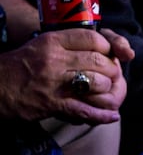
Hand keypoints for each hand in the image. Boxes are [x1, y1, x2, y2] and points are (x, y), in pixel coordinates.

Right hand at [0, 28, 131, 123]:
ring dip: (107, 91)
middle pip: (99, 61)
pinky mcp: (52, 103)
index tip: (109, 55)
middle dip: (112, 71)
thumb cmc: (18, 67)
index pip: (93, 38)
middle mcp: (54, 59)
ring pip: (97, 83)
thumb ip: (67, 46)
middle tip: (113, 77)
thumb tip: (99, 49)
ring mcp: (53, 82)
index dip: (108, 47)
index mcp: (52, 41)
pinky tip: (112, 115)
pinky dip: (102, 115)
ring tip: (106, 93)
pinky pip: (85, 110)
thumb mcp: (40, 46)